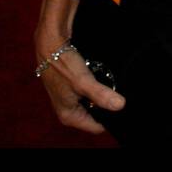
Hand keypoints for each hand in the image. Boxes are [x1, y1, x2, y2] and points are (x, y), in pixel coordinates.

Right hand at [35, 0, 125, 134]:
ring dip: (103, 96)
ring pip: (94, 103)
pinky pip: (91, 93)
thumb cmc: (62, 63)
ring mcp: (70, 99)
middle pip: (96, 115)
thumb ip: (101, 95)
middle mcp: (68, 110)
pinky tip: (104, 78)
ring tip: (113, 86)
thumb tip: (119, 106)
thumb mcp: (83, 81)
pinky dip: (98, 87)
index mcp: (68, 115)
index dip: (110, 118)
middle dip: (107, 106)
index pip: (96, 127)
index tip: (121, 106)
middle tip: (118, 95)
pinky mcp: (73, 88)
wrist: (51, 43)